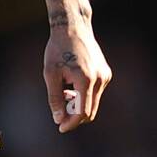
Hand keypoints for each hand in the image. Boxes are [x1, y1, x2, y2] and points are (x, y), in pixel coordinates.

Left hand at [44, 18, 111, 132]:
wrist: (73, 28)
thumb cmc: (58, 50)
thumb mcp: (50, 74)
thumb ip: (54, 98)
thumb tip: (59, 119)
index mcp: (86, 79)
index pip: (82, 112)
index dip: (71, 123)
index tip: (60, 128)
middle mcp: (100, 79)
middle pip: (90, 111)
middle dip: (74, 116)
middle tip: (59, 114)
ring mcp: (105, 76)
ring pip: (92, 103)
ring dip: (78, 104)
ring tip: (63, 91)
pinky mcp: (106, 73)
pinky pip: (95, 93)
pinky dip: (83, 96)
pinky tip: (71, 85)